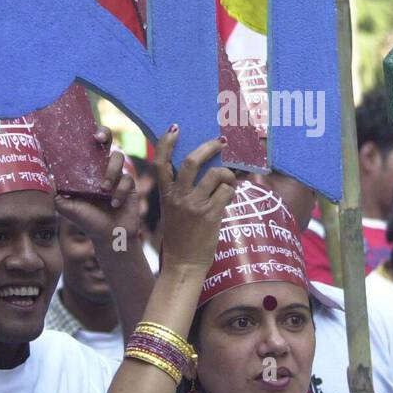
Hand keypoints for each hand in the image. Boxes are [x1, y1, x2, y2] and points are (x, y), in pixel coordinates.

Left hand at [55, 128, 138, 242]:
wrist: (109, 237)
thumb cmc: (87, 221)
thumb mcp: (65, 206)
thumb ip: (56, 191)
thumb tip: (47, 174)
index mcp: (87, 170)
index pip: (88, 146)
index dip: (87, 134)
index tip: (84, 132)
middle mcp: (102, 168)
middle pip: (108, 141)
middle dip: (104, 134)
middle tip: (98, 140)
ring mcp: (117, 175)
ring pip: (118, 157)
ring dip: (110, 171)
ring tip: (103, 189)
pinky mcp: (131, 184)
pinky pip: (127, 178)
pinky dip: (120, 191)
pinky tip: (114, 203)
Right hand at [155, 127, 236, 273]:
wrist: (183, 264)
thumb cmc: (181, 237)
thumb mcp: (173, 211)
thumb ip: (181, 192)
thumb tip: (203, 170)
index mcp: (166, 195)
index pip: (161, 163)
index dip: (166, 143)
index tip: (175, 128)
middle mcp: (179, 198)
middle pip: (193, 161)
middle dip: (210, 147)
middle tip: (222, 142)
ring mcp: (195, 206)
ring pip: (217, 175)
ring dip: (228, 175)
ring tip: (229, 181)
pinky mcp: (211, 215)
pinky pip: (228, 191)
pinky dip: (232, 192)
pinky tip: (228, 200)